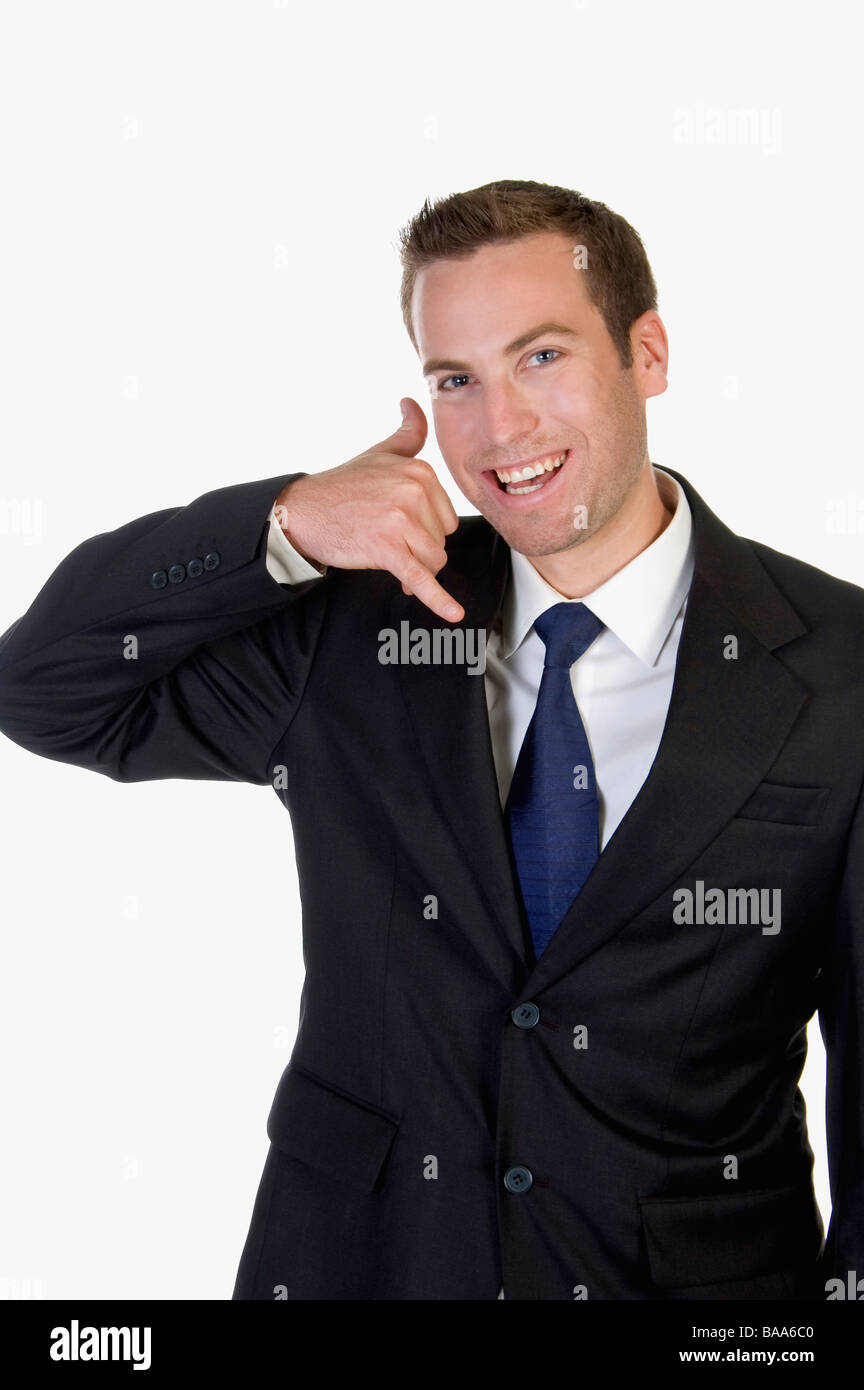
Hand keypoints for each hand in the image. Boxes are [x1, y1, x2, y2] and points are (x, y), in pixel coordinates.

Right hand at [273, 398, 463, 622]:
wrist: (304, 511)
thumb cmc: (342, 485)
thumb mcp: (379, 453)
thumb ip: (407, 433)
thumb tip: (413, 402)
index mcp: (420, 471)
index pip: (446, 517)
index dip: (426, 530)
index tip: (402, 530)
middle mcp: (414, 492)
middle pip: (440, 540)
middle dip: (419, 549)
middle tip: (388, 542)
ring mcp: (401, 520)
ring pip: (432, 561)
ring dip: (414, 569)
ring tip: (386, 558)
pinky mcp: (388, 548)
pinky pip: (420, 578)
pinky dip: (438, 599)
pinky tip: (453, 614)